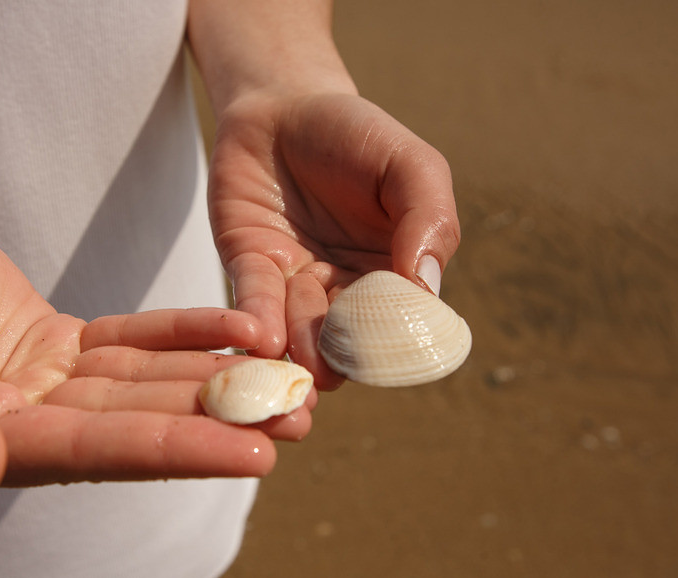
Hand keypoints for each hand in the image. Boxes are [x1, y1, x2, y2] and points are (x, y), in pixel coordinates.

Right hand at [0, 184, 310, 497]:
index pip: (90, 452)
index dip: (173, 450)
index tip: (254, 452)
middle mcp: (14, 428)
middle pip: (132, 428)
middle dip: (217, 423)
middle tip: (299, 420)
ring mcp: (40, 390)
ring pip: (142, 388)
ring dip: (215, 382)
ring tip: (291, 380)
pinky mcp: (58, 350)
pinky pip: (131, 344)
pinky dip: (182, 338)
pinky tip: (239, 332)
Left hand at [208, 92, 460, 388]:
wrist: (284, 104)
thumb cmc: (357, 134)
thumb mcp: (411, 165)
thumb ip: (428, 219)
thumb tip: (426, 286)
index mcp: (392, 274)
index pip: (398, 319)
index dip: (394, 339)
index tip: (389, 356)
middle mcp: (343, 290)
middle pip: (346, 336)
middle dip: (341, 358)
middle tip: (336, 373)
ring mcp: (293, 282)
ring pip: (298, 327)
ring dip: (299, 348)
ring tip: (301, 363)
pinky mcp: (249, 267)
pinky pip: (253, 299)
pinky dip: (258, 319)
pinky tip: (263, 336)